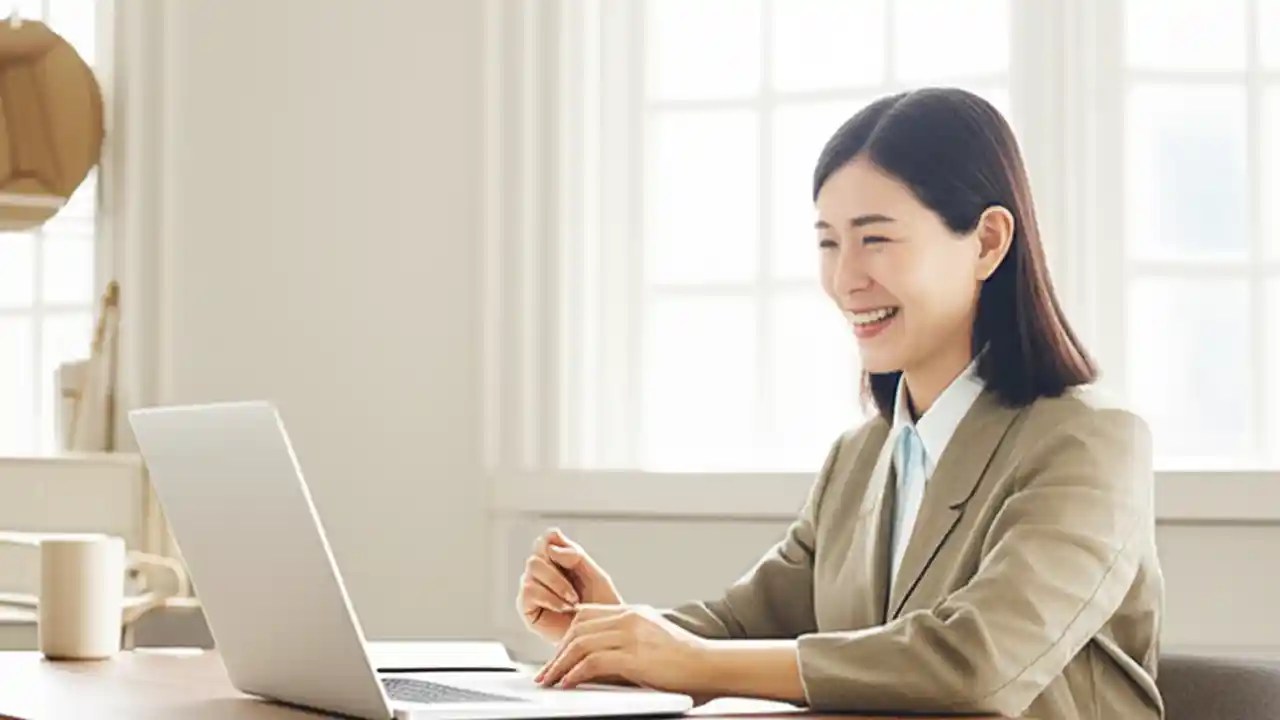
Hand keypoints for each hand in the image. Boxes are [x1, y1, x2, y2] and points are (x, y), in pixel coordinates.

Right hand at [517, 528, 623, 643]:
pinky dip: (549, 597)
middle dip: (559, 571)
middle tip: (576, 590)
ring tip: (573, 601)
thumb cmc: (600, 606)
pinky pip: (529, 591)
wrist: (601, 635)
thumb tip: (552, 548)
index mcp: (558, 560)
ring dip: (557, 584)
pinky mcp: (526, 606)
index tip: (573, 557)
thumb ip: (576, 557)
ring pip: (533, 569)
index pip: (547, 539)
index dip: (554, 541)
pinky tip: (563, 607)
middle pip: (538, 554)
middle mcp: (542, 571)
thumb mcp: (595, 576)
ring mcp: (532, 587)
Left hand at [534, 604, 710, 692]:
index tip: (556, 656)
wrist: (713, 666)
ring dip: (560, 665)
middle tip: (546, 673)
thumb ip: (627, 645)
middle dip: (557, 653)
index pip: (587, 615)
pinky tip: (568, 684)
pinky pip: (593, 661)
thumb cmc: (688, 662)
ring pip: (580, 643)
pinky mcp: (635, 655)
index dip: (566, 636)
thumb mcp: (652, 643)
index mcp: (633, 612)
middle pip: (578, 628)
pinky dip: (575, 673)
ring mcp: (632, 634)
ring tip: (550, 682)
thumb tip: (599, 663)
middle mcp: (630, 617)